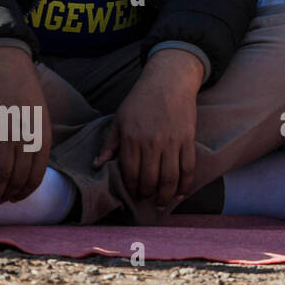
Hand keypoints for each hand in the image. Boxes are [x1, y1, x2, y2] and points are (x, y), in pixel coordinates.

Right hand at [0, 46, 51, 206]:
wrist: (10, 72)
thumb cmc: (27, 98)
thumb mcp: (42, 120)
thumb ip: (38, 143)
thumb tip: (32, 170)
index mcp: (43, 136)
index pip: (37, 173)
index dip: (27, 190)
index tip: (18, 199)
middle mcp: (27, 137)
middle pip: (18, 176)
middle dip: (9, 195)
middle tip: (0, 204)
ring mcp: (7, 133)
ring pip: (1, 172)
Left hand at [94, 49, 200, 205]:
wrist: (169, 81)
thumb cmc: (141, 100)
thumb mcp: (120, 119)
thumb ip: (109, 144)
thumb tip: (97, 165)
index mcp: (131, 139)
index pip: (130, 173)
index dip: (131, 188)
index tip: (133, 194)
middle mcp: (151, 143)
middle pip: (150, 179)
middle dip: (147, 194)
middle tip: (147, 199)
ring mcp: (172, 142)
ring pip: (170, 177)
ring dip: (166, 195)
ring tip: (162, 203)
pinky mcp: (188, 139)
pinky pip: (188, 166)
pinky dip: (186, 183)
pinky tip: (181, 192)